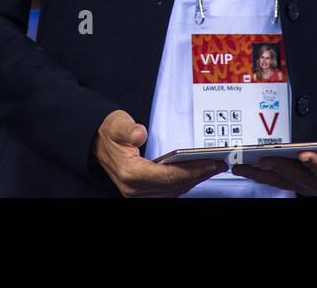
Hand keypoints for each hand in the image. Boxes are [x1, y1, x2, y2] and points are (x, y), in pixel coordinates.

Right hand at [92, 109, 223, 196]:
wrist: (96, 142)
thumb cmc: (109, 133)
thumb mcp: (116, 124)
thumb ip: (128, 129)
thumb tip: (139, 133)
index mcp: (130, 173)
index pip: (167, 176)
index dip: (191, 170)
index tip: (209, 162)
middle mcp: (135, 189)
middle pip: (174, 186)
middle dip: (198, 176)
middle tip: (219, 164)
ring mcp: (139, 193)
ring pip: (173, 190)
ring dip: (194, 180)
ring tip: (213, 168)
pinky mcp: (144, 192)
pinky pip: (169, 190)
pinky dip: (185, 182)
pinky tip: (197, 173)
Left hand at [231, 133, 316, 195]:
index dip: (315, 163)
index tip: (305, 154)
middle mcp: (316, 186)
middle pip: (296, 176)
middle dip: (279, 167)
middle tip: (263, 159)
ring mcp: (302, 186)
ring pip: (278, 181)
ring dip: (259, 174)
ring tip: (239, 165)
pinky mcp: (292, 184)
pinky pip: (271, 181)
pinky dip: (256, 175)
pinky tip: (240, 168)